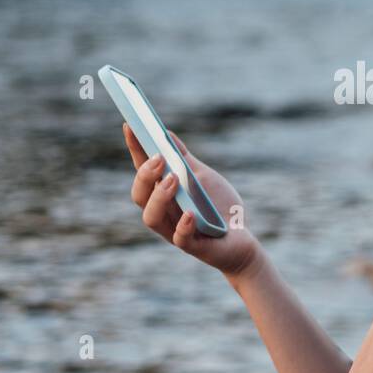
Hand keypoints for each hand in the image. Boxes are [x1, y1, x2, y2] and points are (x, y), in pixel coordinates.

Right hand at [122, 122, 261, 280]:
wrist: (241, 239)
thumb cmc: (218, 206)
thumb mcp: (203, 176)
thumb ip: (184, 159)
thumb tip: (165, 133)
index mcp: (163, 193)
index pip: (142, 170)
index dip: (134, 149)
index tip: (130, 125)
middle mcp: (163, 212)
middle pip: (140, 195)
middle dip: (144, 175)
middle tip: (159, 159)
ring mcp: (174, 230)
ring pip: (151, 218)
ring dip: (159, 197)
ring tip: (173, 180)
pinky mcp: (193, 246)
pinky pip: (181, 239)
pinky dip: (183, 226)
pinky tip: (190, 213)